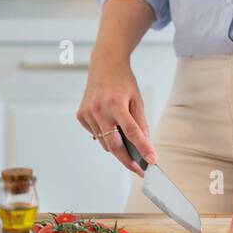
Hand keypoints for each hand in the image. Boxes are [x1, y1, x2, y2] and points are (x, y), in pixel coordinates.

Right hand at [77, 51, 155, 175]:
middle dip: (127, 160)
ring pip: (104, 143)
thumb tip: (146, 146)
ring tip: (124, 136)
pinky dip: (104, 135)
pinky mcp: (81, 115)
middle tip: (139, 168)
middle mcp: (99, 110)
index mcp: (116, 104)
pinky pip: (95, 135)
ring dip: (116, 146)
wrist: (104, 64)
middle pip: (114, 146)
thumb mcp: (137, 100)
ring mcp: (88, 113)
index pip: (132, 133)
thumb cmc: (123, 81)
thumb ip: (141, 123)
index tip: (151, 162)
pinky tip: (109, 122)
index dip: (143, 149)